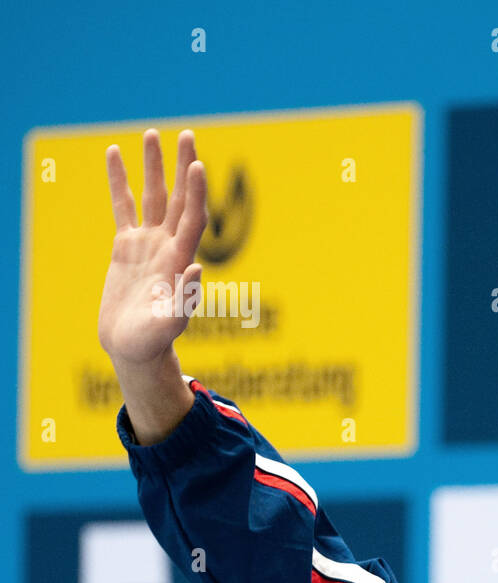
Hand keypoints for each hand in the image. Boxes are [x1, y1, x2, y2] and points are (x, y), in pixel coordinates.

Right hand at [97, 128, 207, 369]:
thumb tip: (197, 269)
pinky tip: (114, 154)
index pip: (193, 217)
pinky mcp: (126, 246)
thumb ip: (185, 299)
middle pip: (178, 197)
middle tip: (186, 134)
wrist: (134, 347)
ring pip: (151, 196)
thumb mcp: (171, 324)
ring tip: (151, 134)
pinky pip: (123, 206)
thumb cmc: (154, 341)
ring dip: (152, 166)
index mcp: (181, 259)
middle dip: (182, 167)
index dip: (196, 191)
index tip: (197, 163)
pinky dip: (118, 181)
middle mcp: (168, 245)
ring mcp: (148, 243)